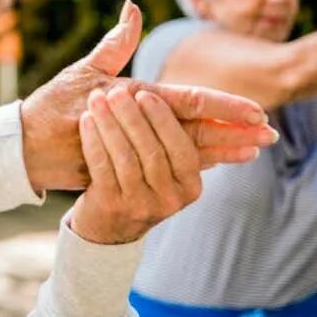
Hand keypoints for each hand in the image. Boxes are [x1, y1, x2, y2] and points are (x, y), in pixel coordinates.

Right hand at [21, 0, 277, 191]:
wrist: (22, 149)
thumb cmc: (52, 106)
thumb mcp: (83, 70)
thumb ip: (116, 41)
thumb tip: (133, 6)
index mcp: (131, 97)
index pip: (188, 101)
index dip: (225, 106)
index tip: (257, 111)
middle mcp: (137, 128)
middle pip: (197, 131)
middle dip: (236, 133)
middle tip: (270, 134)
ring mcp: (132, 154)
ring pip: (186, 153)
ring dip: (223, 151)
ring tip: (253, 150)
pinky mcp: (125, 173)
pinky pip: (166, 168)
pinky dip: (194, 165)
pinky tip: (217, 164)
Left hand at [68, 87, 204, 243]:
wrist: (108, 226)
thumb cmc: (141, 180)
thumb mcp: (168, 166)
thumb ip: (188, 137)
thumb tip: (229, 107)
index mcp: (191, 185)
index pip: (183, 147)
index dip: (163, 118)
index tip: (145, 93)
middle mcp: (171, 199)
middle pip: (153, 151)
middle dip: (133, 117)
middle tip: (117, 91)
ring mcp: (141, 206)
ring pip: (126, 158)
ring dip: (110, 124)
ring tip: (96, 99)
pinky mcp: (112, 207)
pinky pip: (102, 168)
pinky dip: (94, 141)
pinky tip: (86, 120)